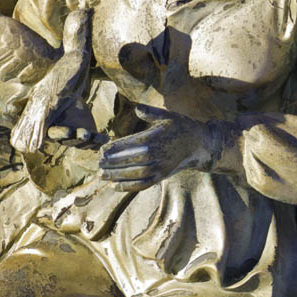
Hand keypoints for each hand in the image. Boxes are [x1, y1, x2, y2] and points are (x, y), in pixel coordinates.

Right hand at [11, 91, 103, 154]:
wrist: (72, 81)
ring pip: (81, 142)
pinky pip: (94, 140)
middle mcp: (62, 133)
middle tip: (81, 133)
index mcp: (49, 128)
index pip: (53, 135)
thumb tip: (17, 131)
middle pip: (68, 141)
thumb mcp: (46, 99)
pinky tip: (104, 138)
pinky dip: (99, 140)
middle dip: (74, 139)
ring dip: (87, 140)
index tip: (66, 130)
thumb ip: (37, 117)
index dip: (59, 135)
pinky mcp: (88, 131)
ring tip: (90, 134)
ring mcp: (75, 133)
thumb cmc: (55, 89)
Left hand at [98, 104, 224, 190]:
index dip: (114, 149)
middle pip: (130, 161)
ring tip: (103, 175)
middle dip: (112, 163)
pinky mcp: (161, 176)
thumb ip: (151, 112)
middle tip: (98, 163)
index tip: (102, 150)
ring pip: (134, 174)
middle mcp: (156, 155)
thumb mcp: (167, 116)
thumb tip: (137, 109)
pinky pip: (143, 184)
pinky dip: (129, 187)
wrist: (198, 144)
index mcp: (155, 139)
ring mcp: (159, 168)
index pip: (130, 145)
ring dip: (117, 176)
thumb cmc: (180, 127)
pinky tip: (116, 186)